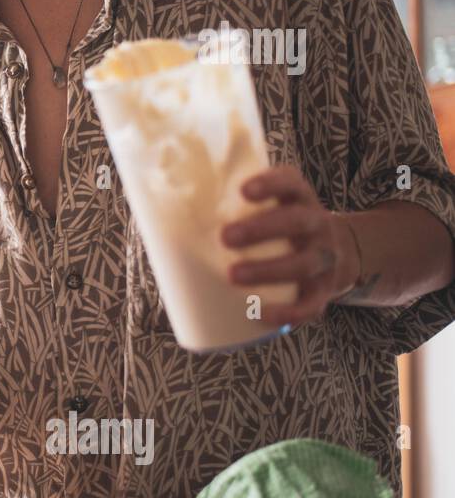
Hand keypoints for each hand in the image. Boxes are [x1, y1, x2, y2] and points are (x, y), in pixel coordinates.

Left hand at [221, 165, 359, 328]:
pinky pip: (311, 305)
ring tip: (233, 275)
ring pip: (303, 263)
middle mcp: (316, 225)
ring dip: (268, 270)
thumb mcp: (269, 209)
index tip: (243, 190)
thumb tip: (156, 213)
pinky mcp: (324, 290)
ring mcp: (323, 258)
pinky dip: (289, 312)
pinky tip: (262, 314)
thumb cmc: (280, 228)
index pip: (291, 183)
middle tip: (226, 237)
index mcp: (299, 199)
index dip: (271, 183)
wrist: (340, 252)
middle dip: (262, 229)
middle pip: (297, 221)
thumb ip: (227, 207)